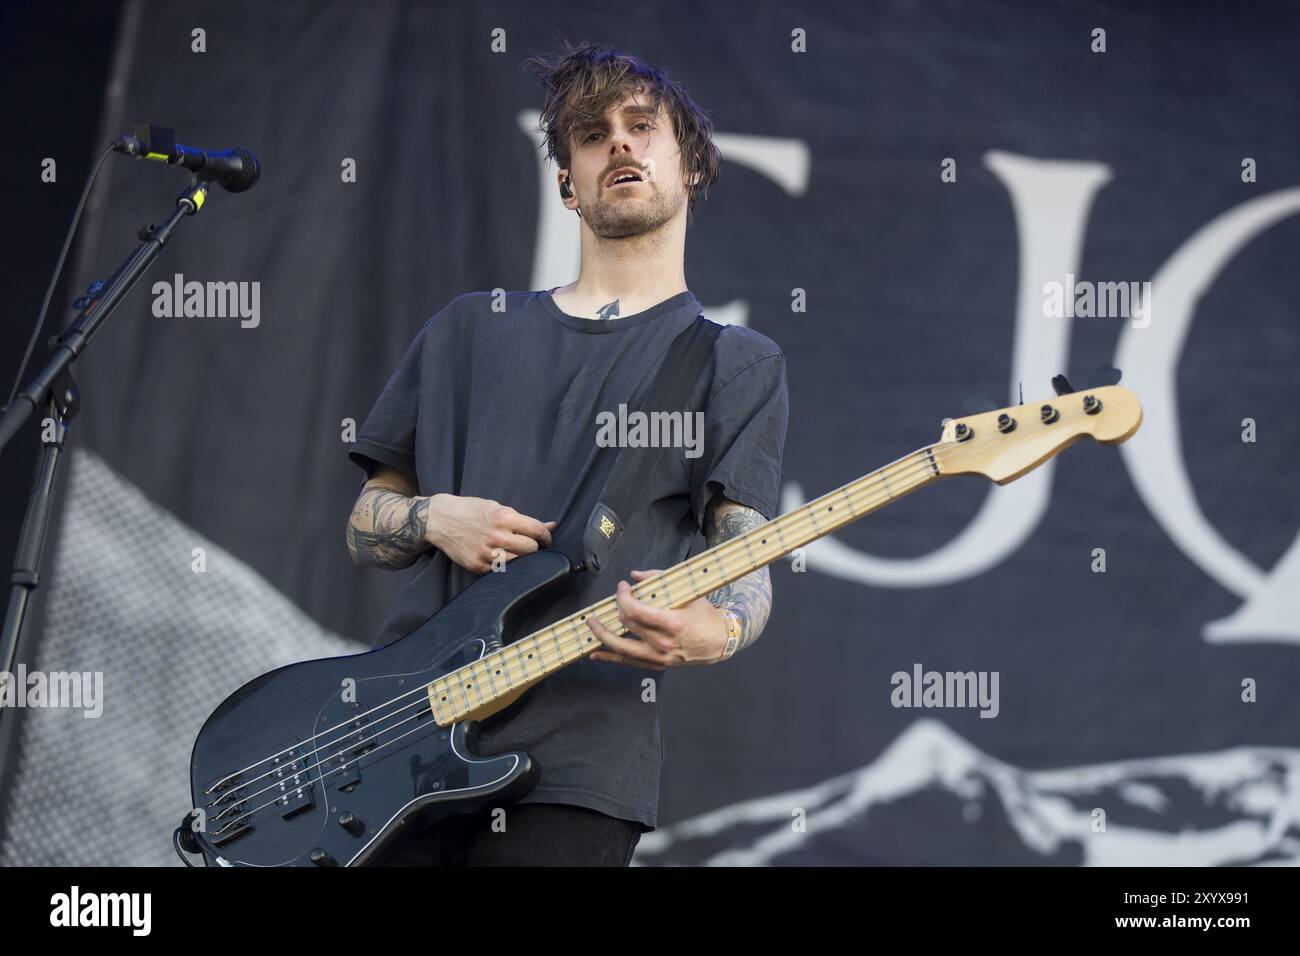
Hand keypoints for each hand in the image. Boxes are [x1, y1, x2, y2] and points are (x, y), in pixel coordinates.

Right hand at [425, 494, 556, 573]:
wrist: (440, 520)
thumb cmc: (471, 510)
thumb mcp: (497, 507)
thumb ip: (524, 519)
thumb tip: (551, 525)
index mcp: (503, 518)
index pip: (537, 531)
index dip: (546, 536)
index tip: (547, 539)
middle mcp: (496, 537)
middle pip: (531, 549)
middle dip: (534, 547)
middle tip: (531, 545)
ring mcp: (486, 554)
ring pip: (519, 563)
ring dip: (521, 557)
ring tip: (516, 550)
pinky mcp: (478, 566)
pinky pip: (502, 570)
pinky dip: (505, 564)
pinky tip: (500, 556)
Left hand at [587, 569, 727, 668]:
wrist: (718, 641)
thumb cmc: (704, 616)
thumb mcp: (688, 592)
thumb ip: (659, 579)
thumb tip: (636, 576)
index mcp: (672, 623)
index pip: (635, 611)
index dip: (623, 597)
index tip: (623, 588)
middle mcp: (663, 643)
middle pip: (627, 624)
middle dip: (617, 607)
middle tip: (617, 597)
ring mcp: (658, 657)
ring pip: (621, 647)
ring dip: (602, 635)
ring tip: (591, 624)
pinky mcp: (656, 664)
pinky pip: (627, 662)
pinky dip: (609, 657)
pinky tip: (596, 653)